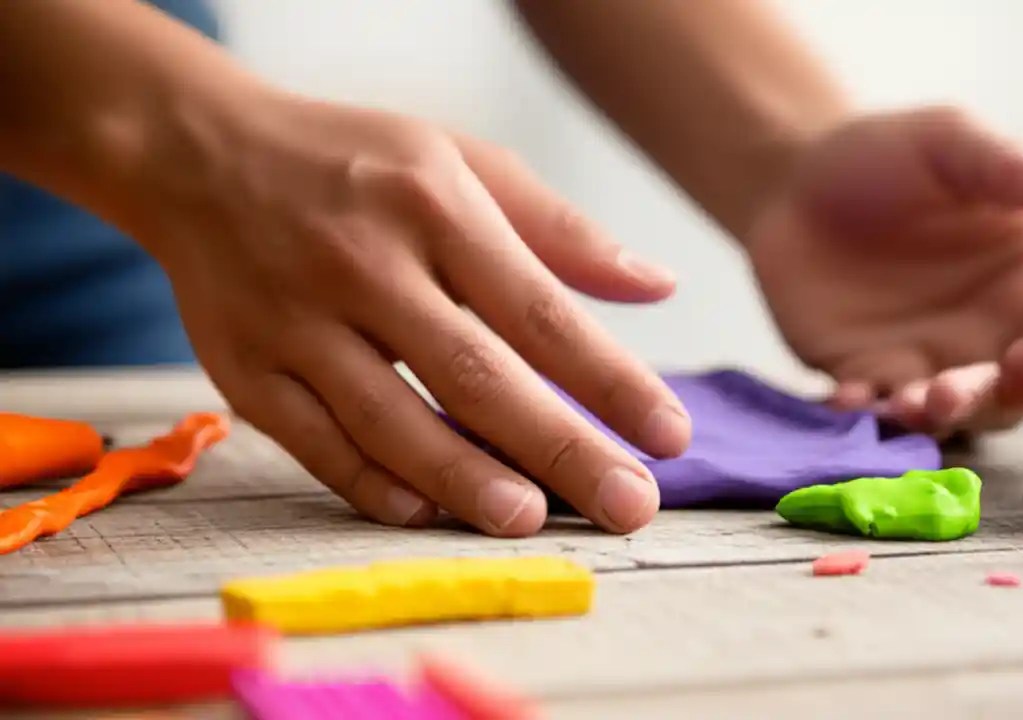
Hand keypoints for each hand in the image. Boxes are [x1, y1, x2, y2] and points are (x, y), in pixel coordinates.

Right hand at [128, 91, 691, 536]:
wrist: (197, 155)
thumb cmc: (355, 163)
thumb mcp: (462, 160)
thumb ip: (560, 230)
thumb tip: (657, 286)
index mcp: (433, 204)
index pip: (541, 311)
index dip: (611, 381)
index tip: (669, 435)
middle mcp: (364, 263)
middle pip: (476, 376)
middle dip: (561, 450)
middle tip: (629, 506)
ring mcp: (296, 321)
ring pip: (392, 421)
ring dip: (467, 480)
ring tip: (532, 521)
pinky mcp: (245, 370)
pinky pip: (316, 444)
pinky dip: (373, 484)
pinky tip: (428, 512)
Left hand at [744, 107, 1022, 433]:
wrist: (796, 181)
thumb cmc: (888, 151)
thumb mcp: (948, 142)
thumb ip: (1005, 166)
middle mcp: (1001, 331)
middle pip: (1018, 390)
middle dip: (990, 401)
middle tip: (949, 395)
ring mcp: (939, 362)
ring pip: (953, 412)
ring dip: (931, 417)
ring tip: (902, 405)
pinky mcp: (876, 378)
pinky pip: (878, 410)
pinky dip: (865, 414)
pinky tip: (845, 398)